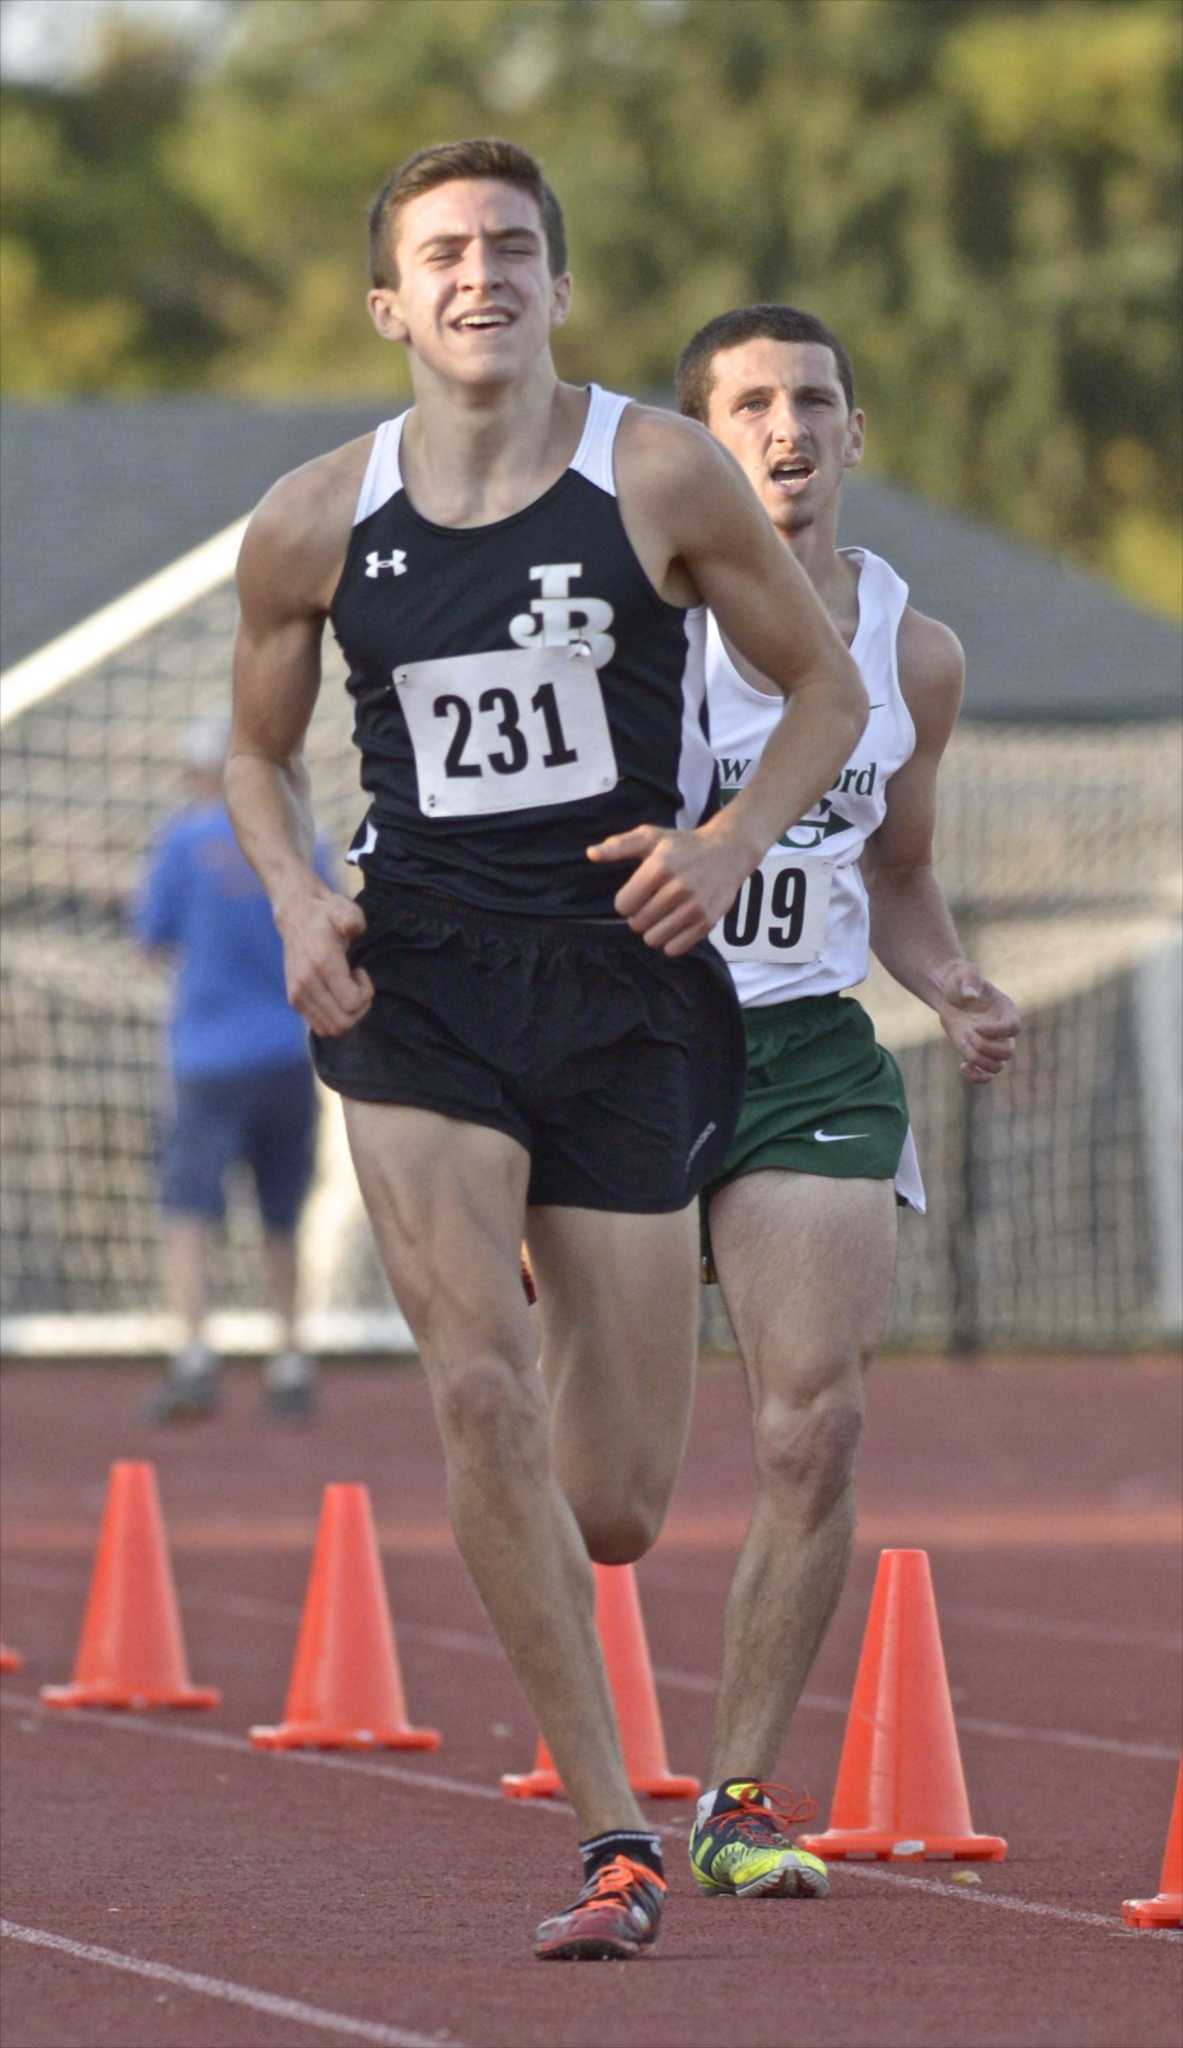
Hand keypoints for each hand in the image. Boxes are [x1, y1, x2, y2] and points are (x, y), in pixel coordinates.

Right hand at [275, 887, 374, 1036]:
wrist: (296, 915)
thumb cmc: (327, 914)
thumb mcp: (345, 910)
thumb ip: (351, 919)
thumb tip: (351, 929)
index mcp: (322, 964)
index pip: (351, 1003)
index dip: (366, 993)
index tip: (360, 971)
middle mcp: (306, 984)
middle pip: (343, 1023)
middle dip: (359, 1008)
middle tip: (357, 985)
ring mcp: (297, 994)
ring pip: (331, 1029)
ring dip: (346, 1015)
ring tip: (345, 991)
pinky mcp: (293, 1000)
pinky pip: (319, 1027)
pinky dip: (333, 1018)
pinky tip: (334, 995)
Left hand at [587, 823, 746, 955]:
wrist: (727, 852)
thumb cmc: (683, 845)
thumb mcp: (651, 837)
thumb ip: (619, 846)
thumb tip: (591, 854)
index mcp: (660, 867)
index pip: (623, 905)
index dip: (626, 901)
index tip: (637, 893)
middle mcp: (678, 888)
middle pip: (637, 924)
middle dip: (639, 916)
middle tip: (651, 904)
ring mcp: (695, 907)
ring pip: (654, 939)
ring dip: (653, 930)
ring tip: (662, 915)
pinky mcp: (707, 922)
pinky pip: (675, 949)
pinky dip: (670, 942)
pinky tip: (675, 925)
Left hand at [935, 962, 1019, 1082]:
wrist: (948, 992)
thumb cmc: (959, 979)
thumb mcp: (963, 974)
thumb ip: (969, 980)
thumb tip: (970, 995)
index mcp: (1006, 1010)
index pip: (1013, 1028)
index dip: (996, 1032)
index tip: (975, 1027)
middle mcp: (1003, 1031)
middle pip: (1007, 1052)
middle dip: (985, 1047)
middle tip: (966, 1033)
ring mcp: (991, 1044)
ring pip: (997, 1067)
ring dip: (979, 1062)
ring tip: (963, 1045)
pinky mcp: (977, 1053)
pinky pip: (985, 1075)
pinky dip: (975, 1077)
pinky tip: (962, 1066)